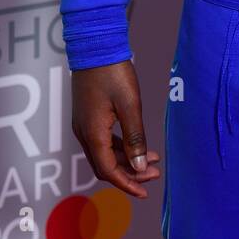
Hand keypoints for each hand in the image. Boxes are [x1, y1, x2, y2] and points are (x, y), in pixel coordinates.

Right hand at [71, 61, 160, 199]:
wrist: (94, 47)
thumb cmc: (113, 73)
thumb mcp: (130, 106)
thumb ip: (135, 138)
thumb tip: (140, 166)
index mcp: (93, 133)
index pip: (108, 170)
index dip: (127, 183)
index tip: (145, 191)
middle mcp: (84, 133)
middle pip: (105, 166)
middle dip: (130, 174)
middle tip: (155, 174)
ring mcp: (83, 125)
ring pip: (103, 155)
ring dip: (126, 161)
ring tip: (152, 160)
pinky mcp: (87, 117)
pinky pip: (101, 142)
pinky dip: (119, 148)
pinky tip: (136, 146)